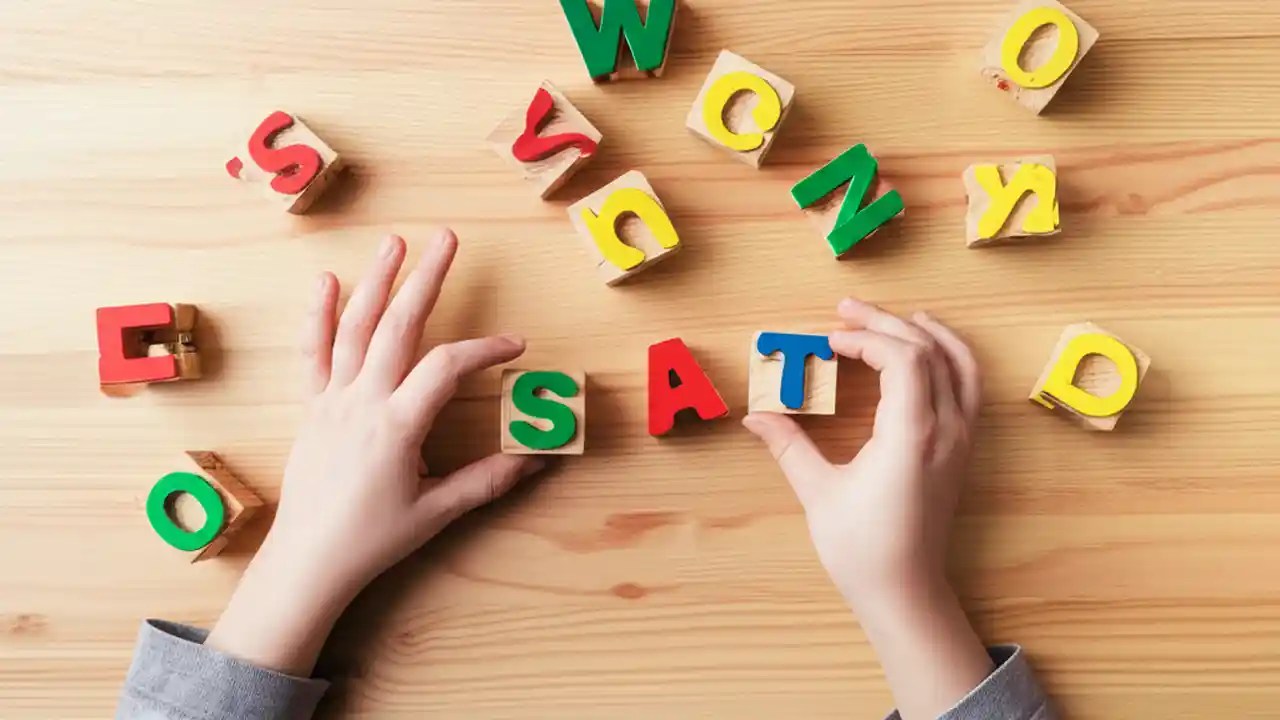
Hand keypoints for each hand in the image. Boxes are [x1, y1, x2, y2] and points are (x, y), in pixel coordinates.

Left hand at [208, 231, 543, 675]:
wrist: (307, 561)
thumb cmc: (371, 540)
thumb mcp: (436, 512)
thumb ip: (486, 480)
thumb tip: (535, 458)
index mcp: (396, 426)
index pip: (446, 368)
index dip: (484, 350)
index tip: (514, 346)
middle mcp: (362, 402)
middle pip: (398, 326)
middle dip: (426, 278)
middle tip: (447, 238)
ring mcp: (331, 400)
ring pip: (355, 328)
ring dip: (377, 280)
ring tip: (395, 241)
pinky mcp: (312, 407)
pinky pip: (313, 352)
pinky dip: (320, 315)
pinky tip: (327, 281)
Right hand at [743, 298, 991, 718]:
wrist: (906, 593)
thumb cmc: (862, 548)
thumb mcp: (818, 492)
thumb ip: (788, 445)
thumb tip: (754, 415)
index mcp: (912, 435)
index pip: (903, 359)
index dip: (866, 337)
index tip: (830, 339)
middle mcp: (946, 429)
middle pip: (927, 352)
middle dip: (886, 324)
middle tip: (845, 311)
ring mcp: (961, 439)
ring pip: (958, 364)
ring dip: (926, 333)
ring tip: (895, 317)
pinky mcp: (962, 450)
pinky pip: (969, 387)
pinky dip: (950, 358)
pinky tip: (928, 351)